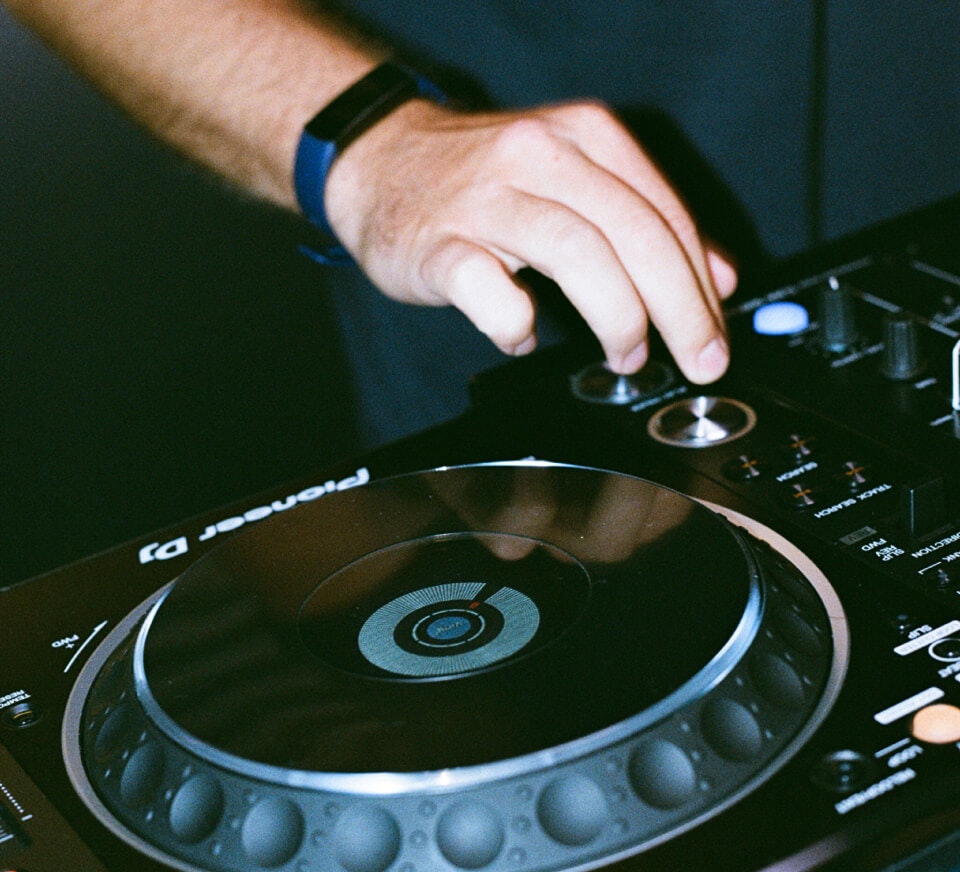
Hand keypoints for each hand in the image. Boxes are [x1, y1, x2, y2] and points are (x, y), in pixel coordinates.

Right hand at [324, 99, 736, 382]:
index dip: (699, 283)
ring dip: (617, 316)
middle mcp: (539, 156)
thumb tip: (717, 278)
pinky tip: (523, 337)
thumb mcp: (572, 179)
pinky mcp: (439, 243)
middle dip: (678, 308)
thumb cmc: (482, 182)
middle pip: (632, 233)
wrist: (380, 161)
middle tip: (695, 359)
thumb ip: (644, 222)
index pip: (662, 213)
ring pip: (576, 253)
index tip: (714, 334)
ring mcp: (486, 198)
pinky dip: (517, 325)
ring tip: (627, 354)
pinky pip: (489, 289)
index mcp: (583, 137)